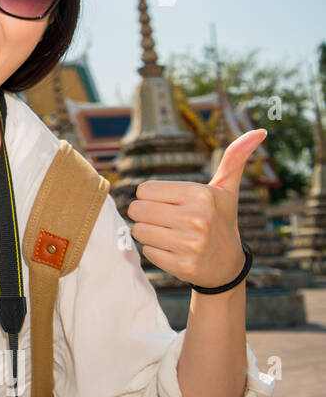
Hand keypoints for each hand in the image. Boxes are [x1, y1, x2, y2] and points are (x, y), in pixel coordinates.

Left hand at [126, 128, 267, 289]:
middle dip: (146, 214)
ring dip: (149, 233)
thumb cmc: (220, 219)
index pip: (145, 190)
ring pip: (139, 231)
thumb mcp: (226, 190)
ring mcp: (190, 244)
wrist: (227, 265)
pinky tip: (174, 250)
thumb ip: (233, 159)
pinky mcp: (182, 265)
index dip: (152, 197)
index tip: (169, 203)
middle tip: (166, 220)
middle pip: (137, 209)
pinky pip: (146, 252)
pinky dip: (155, 251)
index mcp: (202, 195)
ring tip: (170, 234)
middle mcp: (197, 218)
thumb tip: (259, 131)